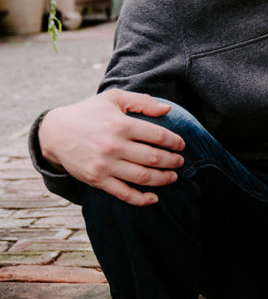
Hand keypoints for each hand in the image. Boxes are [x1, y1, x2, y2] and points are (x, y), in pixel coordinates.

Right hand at [38, 89, 185, 206]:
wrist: (55, 133)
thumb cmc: (88, 112)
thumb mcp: (113, 98)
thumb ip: (141, 102)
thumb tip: (167, 110)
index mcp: (120, 125)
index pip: (158, 135)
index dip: (174, 141)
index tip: (181, 145)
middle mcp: (114, 146)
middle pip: (154, 158)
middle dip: (172, 161)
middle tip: (180, 161)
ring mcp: (105, 165)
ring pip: (143, 177)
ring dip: (163, 179)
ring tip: (173, 176)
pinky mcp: (97, 180)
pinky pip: (124, 194)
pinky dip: (142, 199)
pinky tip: (154, 198)